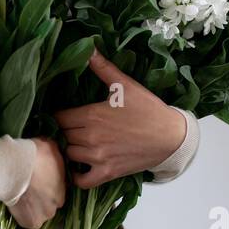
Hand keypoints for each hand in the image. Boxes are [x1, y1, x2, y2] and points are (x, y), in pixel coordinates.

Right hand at [9, 136, 66, 228]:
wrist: (14, 167)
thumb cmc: (34, 154)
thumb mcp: (50, 146)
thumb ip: (55, 154)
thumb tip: (52, 151)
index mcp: (64, 187)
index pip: (57, 191)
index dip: (47, 186)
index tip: (37, 181)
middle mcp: (57, 204)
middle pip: (48, 204)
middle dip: (40, 198)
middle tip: (27, 188)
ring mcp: (44, 215)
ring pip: (38, 213)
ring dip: (32, 208)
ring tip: (20, 197)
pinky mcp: (31, 222)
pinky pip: (27, 221)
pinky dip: (21, 215)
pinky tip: (15, 205)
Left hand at [53, 49, 186, 188]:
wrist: (171, 137)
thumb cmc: (148, 109)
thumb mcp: (126, 85)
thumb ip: (103, 68)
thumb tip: (89, 47)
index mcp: (92, 115)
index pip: (59, 117)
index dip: (57, 116)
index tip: (61, 114)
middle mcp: (91, 137)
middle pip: (62, 136)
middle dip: (63, 131)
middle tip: (67, 128)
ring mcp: (99, 157)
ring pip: (69, 155)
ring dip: (69, 150)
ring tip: (74, 144)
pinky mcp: (108, 173)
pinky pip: (82, 181)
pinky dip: (76, 177)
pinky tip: (78, 167)